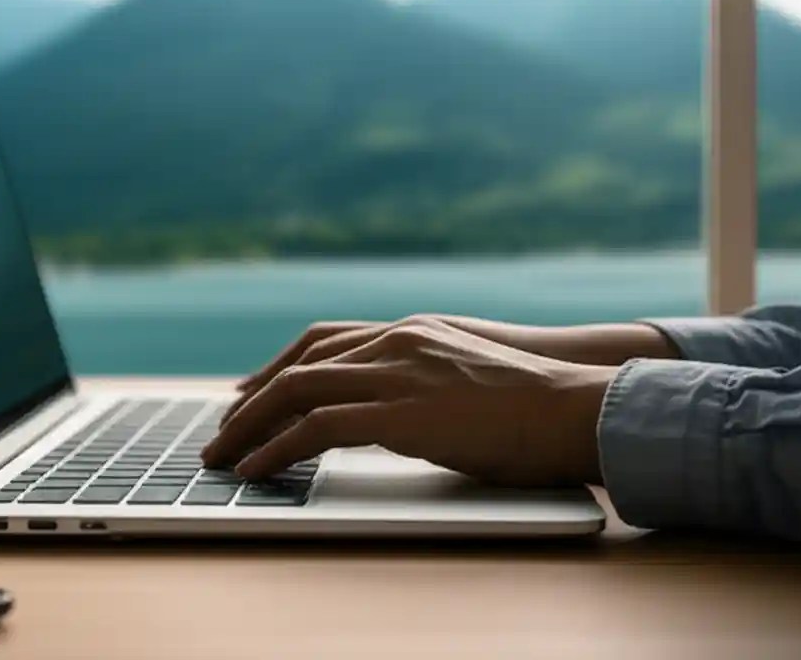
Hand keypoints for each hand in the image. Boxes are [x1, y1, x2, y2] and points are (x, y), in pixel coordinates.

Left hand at [231, 315, 672, 419]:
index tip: (248, 393)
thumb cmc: (536, 402)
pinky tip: (258, 469)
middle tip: (222, 433)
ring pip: (297, 393)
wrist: (579, 405)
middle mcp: (394, 343)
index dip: (276, 368)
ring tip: (222, 457)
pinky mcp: (402, 413)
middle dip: (251, 402)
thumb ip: (424, 378)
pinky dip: (278, 449)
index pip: (320, 341)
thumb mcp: (466, 375)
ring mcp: (397, 374)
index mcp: (409, 332)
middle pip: (298, 366)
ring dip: (250, 427)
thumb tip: (400, 408)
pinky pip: (317, 429)